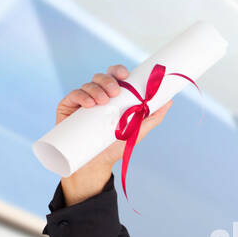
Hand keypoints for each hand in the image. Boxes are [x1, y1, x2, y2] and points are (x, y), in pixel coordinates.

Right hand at [56, 64, 170, 170]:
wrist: (93, 165)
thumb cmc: (114, 147)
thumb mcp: (136, 132)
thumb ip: (152, 117)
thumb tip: (170, 101)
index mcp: (112, 97)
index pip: (114, 76)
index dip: (118, 71)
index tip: (125, 76)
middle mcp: (96, 95)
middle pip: (101, 77)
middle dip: (108, 80)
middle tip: (115, 92)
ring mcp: (81, 101)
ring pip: (88, 85)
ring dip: (96, 89)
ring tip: (102, 102)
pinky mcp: (67, 109)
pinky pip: (73, 95)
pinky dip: (81, 96)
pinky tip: (89, 104)